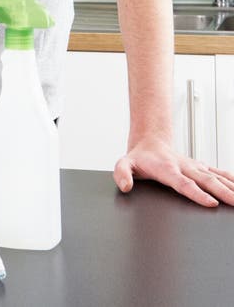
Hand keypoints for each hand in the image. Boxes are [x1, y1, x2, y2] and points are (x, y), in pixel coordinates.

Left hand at [114, 137, 233, 206]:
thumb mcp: (124, 164)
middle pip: (205, 181)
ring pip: (215, 177)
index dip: (197, 193)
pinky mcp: (200, 167)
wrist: (150, 141)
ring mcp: (194, 166)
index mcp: (167, 169)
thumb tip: (126, 186)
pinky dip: (231, 179)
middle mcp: (184, 167)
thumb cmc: (140, 158)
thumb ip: (122, 173)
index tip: (211, 202)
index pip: (184, 184)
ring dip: (230, 187)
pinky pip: (218, 173)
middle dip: (222, 192)